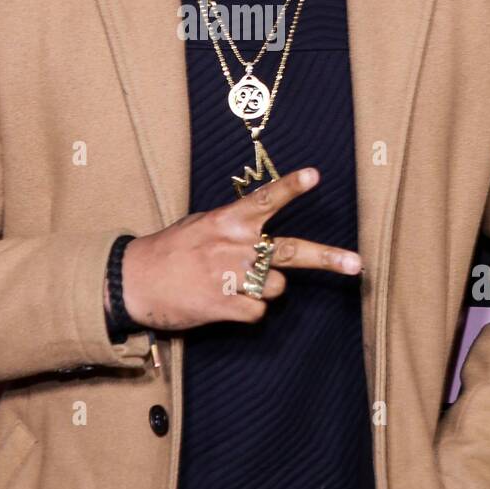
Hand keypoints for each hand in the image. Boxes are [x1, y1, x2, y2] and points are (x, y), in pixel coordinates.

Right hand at [120, 167, 362, 332]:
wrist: (133, 281)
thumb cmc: (169, 251)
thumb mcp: (200, 225)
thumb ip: (233, 227)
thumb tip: (260, 234)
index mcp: (227, 221)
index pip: (264, 199)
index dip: (291, 187)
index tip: (314, 175)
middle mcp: (234, 246)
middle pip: (291, 252)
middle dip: (327, 258)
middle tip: (356, 263)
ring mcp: (231, 278)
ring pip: (276, 287)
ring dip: (264, 289)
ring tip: (234, 285)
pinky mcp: (224, 306)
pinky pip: (257, 313)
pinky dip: (247, 311)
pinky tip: (224, 303)